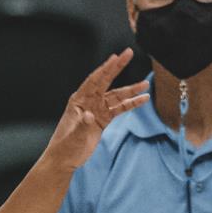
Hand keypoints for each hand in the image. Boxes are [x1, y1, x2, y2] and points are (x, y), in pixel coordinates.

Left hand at [45, 50, 148, 171]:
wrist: (65, 159)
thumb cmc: (66, 146)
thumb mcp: (74, 136)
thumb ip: (83, 125)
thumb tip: (90, 116)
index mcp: (79, 100)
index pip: (94, 80)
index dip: (105, 68)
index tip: (116, 57)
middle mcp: (89, 101)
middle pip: (106, 81)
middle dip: (118, 68)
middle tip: (128, 53)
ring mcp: (97, 110)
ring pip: (116, 96)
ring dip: (130, 90)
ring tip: (145, 84)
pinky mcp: (103, 120)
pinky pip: (119, 109)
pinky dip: (131, 105)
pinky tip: (142, 100)